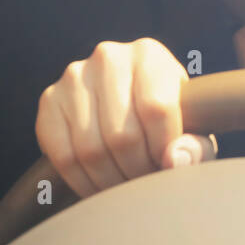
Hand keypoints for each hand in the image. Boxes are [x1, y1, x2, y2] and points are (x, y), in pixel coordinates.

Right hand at [35, 38, 216, 197]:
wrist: (131, 108)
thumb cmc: (169, 120)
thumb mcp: (193, 129)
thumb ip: (194, 146)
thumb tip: (174, 161)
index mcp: (149, 55)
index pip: (157, 109)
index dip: (163, 150)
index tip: (167, 168)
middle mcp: (108, 57)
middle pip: (122, 135)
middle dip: (137, 172)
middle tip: (146, 186)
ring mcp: (74, 77)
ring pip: (90, 149)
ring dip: (111, 182)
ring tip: (127, 189)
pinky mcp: (49, 101)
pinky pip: (62, 155)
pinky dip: (83, 182)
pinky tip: (100, 187)